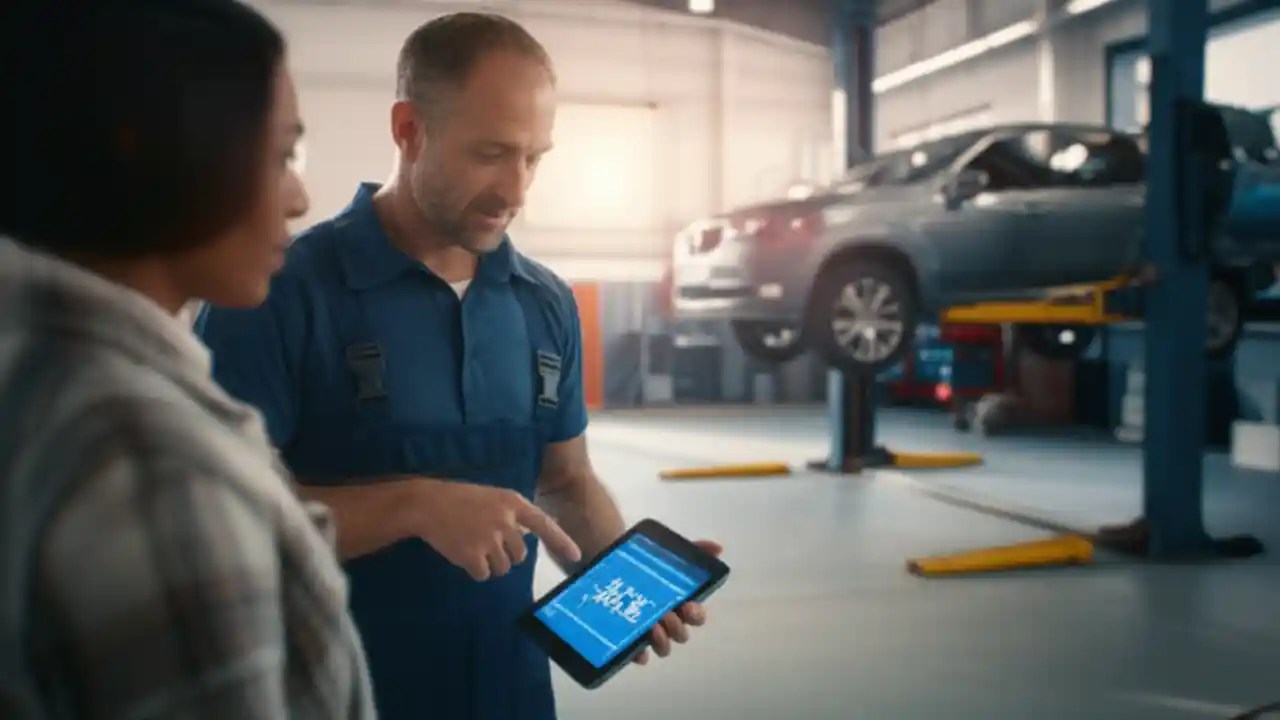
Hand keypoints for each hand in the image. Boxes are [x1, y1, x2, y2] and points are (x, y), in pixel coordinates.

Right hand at [407, 479, 580, 581]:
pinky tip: (463, 553)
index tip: (578, 557)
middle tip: (485, 540)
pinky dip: (474, 569)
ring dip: (490, 563)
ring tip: (472, 543)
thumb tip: (528, 540)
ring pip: (503, 568)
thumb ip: (513, 516)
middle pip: (520, 555)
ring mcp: (489, 538)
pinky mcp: (472, 555)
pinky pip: (484, 575)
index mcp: (513, 503)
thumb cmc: (462, 500)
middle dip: (506, 554)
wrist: (428, 504)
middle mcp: (506, 521)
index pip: (544, 524)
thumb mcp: (494, 498)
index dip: (562, 542)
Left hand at [633, 540, 722, 665]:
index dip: (696, 615)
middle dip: (676, 627)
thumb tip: (717, 548)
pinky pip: (638, 654)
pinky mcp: (629, 639)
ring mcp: (648, 632)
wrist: (614, 563)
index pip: (696, 617)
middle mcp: (668, 621)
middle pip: (680, 635)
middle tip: (665, 614)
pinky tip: (637, 647)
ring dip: (662, 641)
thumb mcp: (672, 554)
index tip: (688, 605)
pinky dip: (640, 654)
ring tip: (652, 626)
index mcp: (681, 604)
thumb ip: (696, 550)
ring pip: (663, 648)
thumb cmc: (649, 564)